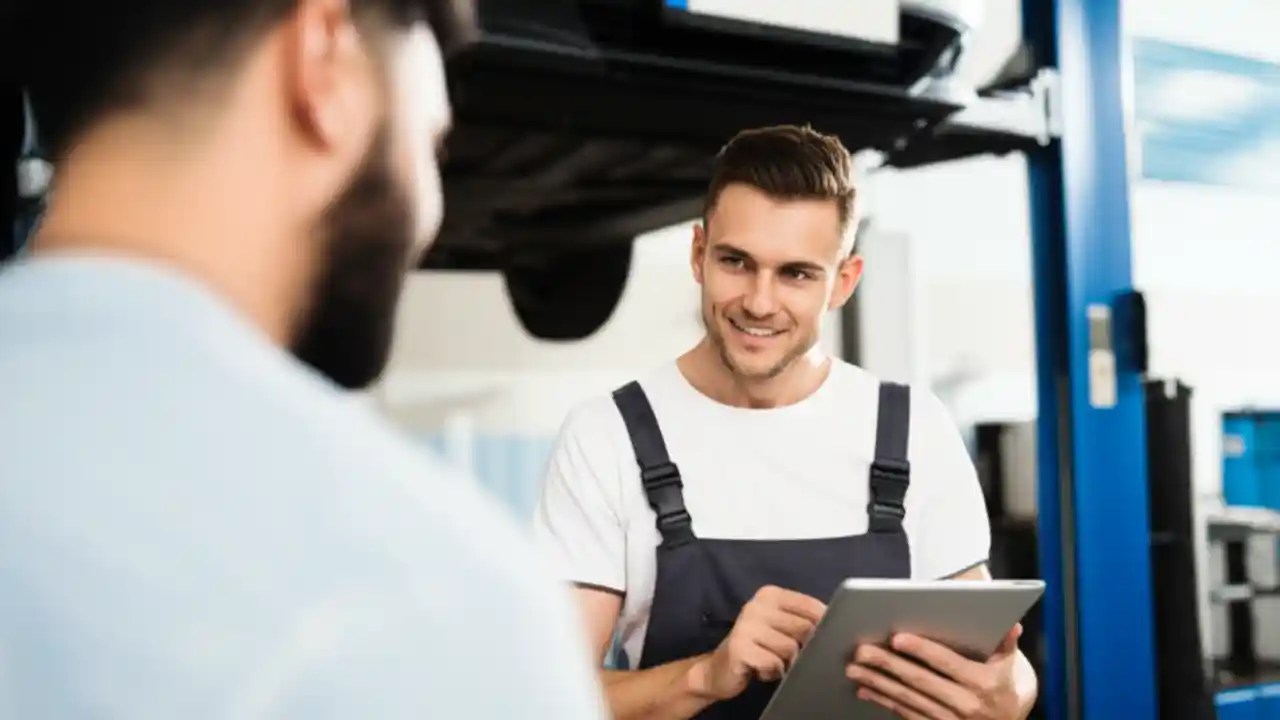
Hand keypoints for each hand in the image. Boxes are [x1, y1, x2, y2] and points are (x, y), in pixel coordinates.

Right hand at [692, 585, 825, 701]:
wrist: (718, 669)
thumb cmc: (756, 647)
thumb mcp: (779, 627)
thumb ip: (801, 620)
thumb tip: (835, 627)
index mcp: (769, 594)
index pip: (810, 605)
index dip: (824, 625)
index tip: (823, 638)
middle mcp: (756, 605)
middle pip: (804, 628)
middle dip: (804, 648)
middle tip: (790, 655)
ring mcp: (746, 625)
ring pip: (790, 648)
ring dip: (786, 663)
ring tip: (771, 661)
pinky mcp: (740, 647)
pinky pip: (774, 663)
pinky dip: (772, 671)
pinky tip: (761, 669)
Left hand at [845, 624, 1032, 719]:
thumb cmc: (1005, 685)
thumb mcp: (1011, 664)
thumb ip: (1006, 643)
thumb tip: (1012, 624)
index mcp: (983, 683)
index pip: (947, 663)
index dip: (922, 650)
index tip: (898, 638)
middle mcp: (966, 704)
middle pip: (920, 681)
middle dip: (888, 664)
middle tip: (862, 650)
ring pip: (908, 699)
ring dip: (878, 683)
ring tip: (854, 667)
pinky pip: (906, 714)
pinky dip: (884, 701)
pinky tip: (865, 688)